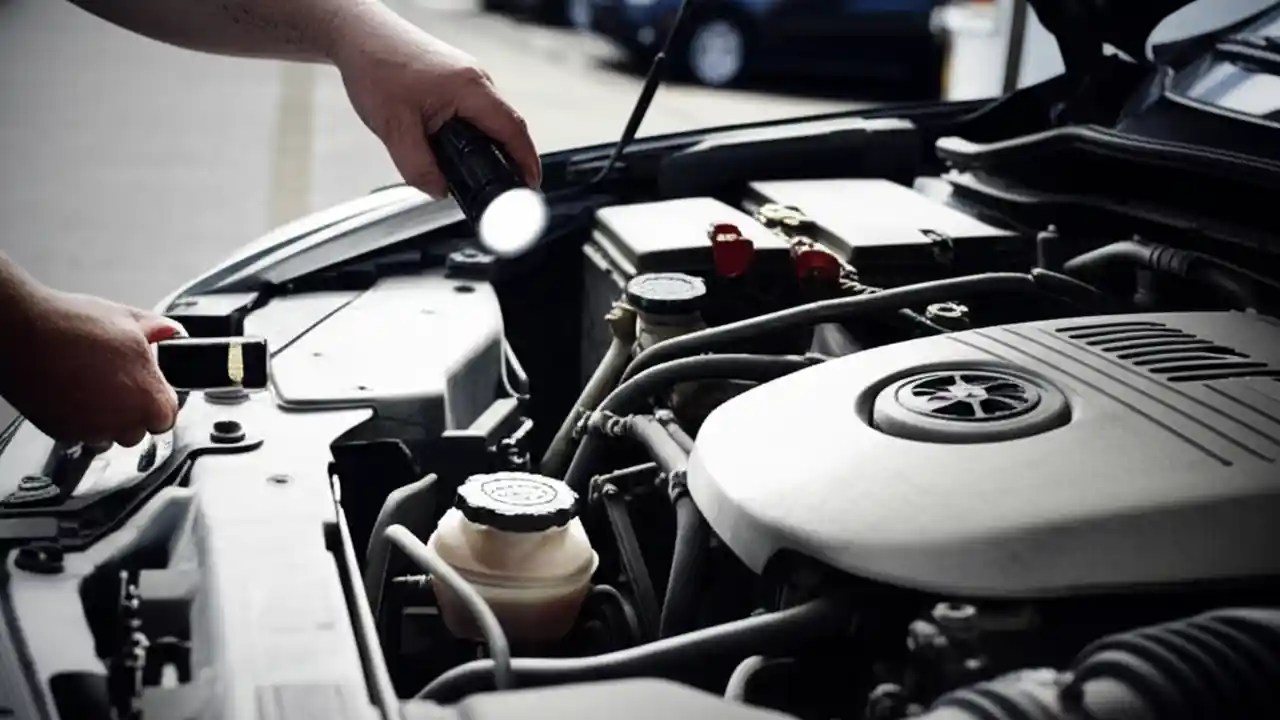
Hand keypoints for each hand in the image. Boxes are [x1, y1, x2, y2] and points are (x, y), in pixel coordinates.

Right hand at [0, 290, 184, 446]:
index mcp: (148, 398)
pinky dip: (80, 420)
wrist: (22, 333)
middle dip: (133, 411)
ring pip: (110, 436)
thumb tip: (173, 333)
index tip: (151, 388)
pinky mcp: (61, 433)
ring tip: (94, 386)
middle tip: (119, 382)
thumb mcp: (129, 319)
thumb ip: (161, 330)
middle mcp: (121, 423)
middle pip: (139, 431)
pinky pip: (81, 435)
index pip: (168, 416)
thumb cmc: (73, 326)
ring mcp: (90, 431)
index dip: (159, 400)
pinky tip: (73, 393)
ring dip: (108, 419)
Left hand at [331, 4, 540, 197]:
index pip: (513, 130)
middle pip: (507, 126)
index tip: (530, 185)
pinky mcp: (456, 79)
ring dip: (488, 145)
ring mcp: (468, 77)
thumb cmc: (375, 66)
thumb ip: (417, 166)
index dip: (527, 162)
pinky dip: (474, 133)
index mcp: (470, 88)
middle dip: (510, 159)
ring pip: (490, 119)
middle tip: (506, 189)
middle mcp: (476, 79)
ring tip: (481, 174)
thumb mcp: (393, 128)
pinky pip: (476, 111)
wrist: (359, 36)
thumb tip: (439, 191)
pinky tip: (459, 148)